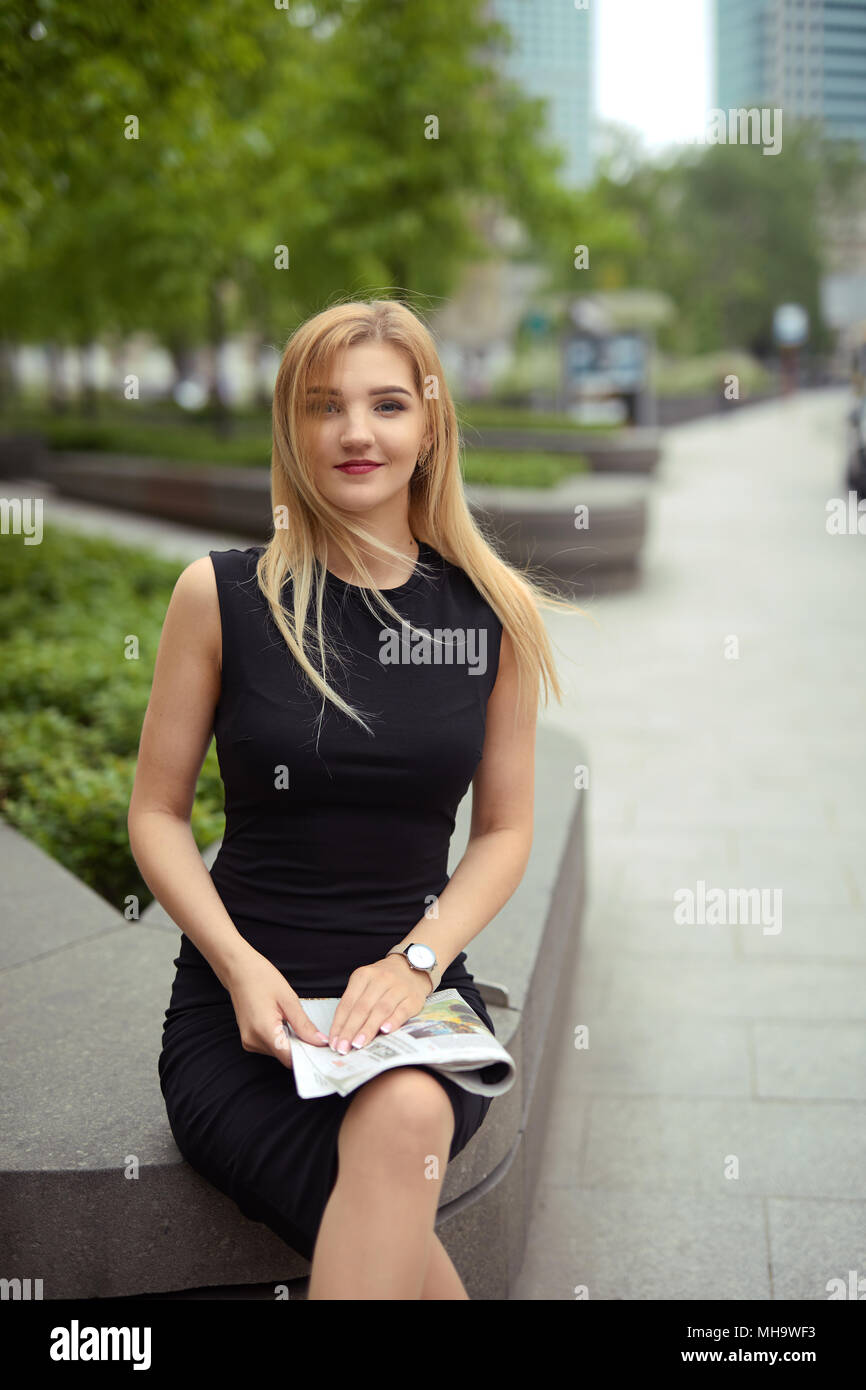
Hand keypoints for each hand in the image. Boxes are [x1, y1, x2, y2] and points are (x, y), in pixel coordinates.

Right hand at [226, 950, 329, 1069]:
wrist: (239, 970)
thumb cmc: (262, 978)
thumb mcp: (289, 999)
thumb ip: (304, 1025)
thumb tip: (319, 1041)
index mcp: (264, 1030)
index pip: (290, 1058)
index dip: (308, 1056)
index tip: (322, 1049)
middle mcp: (253, 1041)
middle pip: (284, 1057)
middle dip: (301, 1048)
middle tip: (315, 1034)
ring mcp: (249, 1041)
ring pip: (278, 1052)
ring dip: (291, 1043)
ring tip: (295, 1023)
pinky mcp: (248, 1039)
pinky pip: (270, 1046)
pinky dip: (281, 1039)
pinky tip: (284, 1023)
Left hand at [329, 955, 429, 1054]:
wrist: (411, 968)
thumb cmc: (383, 982)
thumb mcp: (365, 984)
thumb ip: (354, 1005)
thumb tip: (341, 1034)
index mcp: (363, 975)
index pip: (347, 1003)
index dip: (339, 1024)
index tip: (333, 1042)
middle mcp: (380, 979)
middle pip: (362, 1008)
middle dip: (350, 1030)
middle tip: (343, 1047)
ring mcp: (398, 988)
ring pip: (380, 1010)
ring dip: (368, 1029)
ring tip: (358, 1044)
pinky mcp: (413, 998)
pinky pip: (402, 1011)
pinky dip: (393, 1021)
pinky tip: (384, 1031)